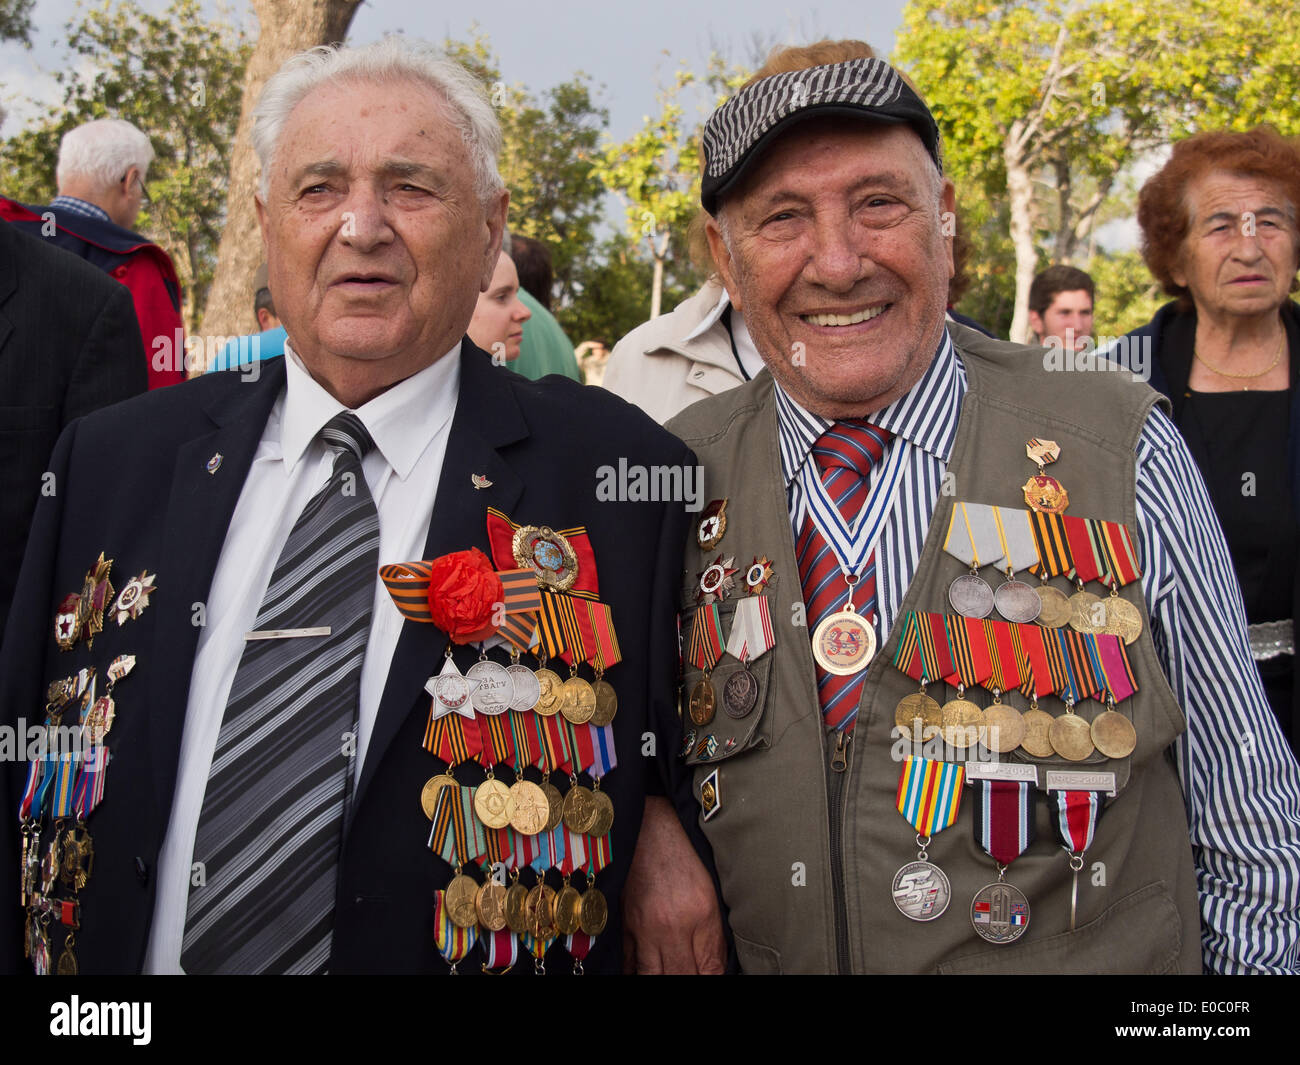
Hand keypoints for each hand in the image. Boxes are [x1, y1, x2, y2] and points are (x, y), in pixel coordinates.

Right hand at [622, 795, 725, 973]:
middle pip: (678, 977)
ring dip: (661, 979)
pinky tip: (647, 972)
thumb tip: (716, 970)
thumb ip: (715, 936)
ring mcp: (643, 930)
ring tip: (670, 972)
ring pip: (650, 976)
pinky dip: (636, 973)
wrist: (648, 830)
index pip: (709, 971)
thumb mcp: (712, 893)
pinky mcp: (624, 926)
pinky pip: (627, 964)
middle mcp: (670, 928)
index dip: (711, 979)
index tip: (710, 978)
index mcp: (699, 917)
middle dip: (685, 980)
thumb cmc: (685, 856)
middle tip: (689, 975)